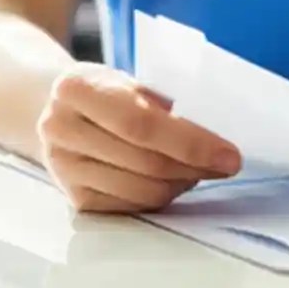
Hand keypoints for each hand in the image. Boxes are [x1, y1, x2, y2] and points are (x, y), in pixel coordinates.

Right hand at [36, 63, 241, 212]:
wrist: (60, 110)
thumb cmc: (110, 92)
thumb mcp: (132, 80)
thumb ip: (164, 102)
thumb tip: (213, 135)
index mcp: (76, 88)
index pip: (141, 124)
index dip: (190, 143)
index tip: (229, 154)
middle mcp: (60, 128)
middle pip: (146, 162)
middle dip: (195, 166)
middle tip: (227, 165)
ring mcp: (64, 167)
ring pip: (142, 190)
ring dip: (182, 184)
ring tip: (201, 170)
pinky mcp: (74, 198)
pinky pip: (132, 207)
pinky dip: (162, 197)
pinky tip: (174, 180)